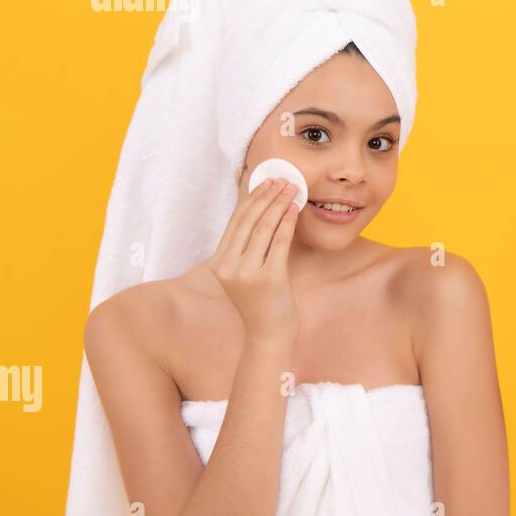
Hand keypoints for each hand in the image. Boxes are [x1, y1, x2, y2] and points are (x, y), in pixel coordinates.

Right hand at [207, 177, 301, 341]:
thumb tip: (264, 210)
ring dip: (279, 204)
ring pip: (264, 228)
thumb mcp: (245, 273)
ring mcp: (248, 273)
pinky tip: (295, 209)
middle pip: (249, 221)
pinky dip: (288, 222)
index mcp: (220, 263)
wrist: (268, 335)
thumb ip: (247, 248)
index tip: (266, 183)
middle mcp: (229, 267)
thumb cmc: (261, 302)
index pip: (235, 222)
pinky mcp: (269, 278)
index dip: (252, 199)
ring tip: (292, 189)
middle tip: (282, 180)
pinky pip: (280, 242)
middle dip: (267, 196)